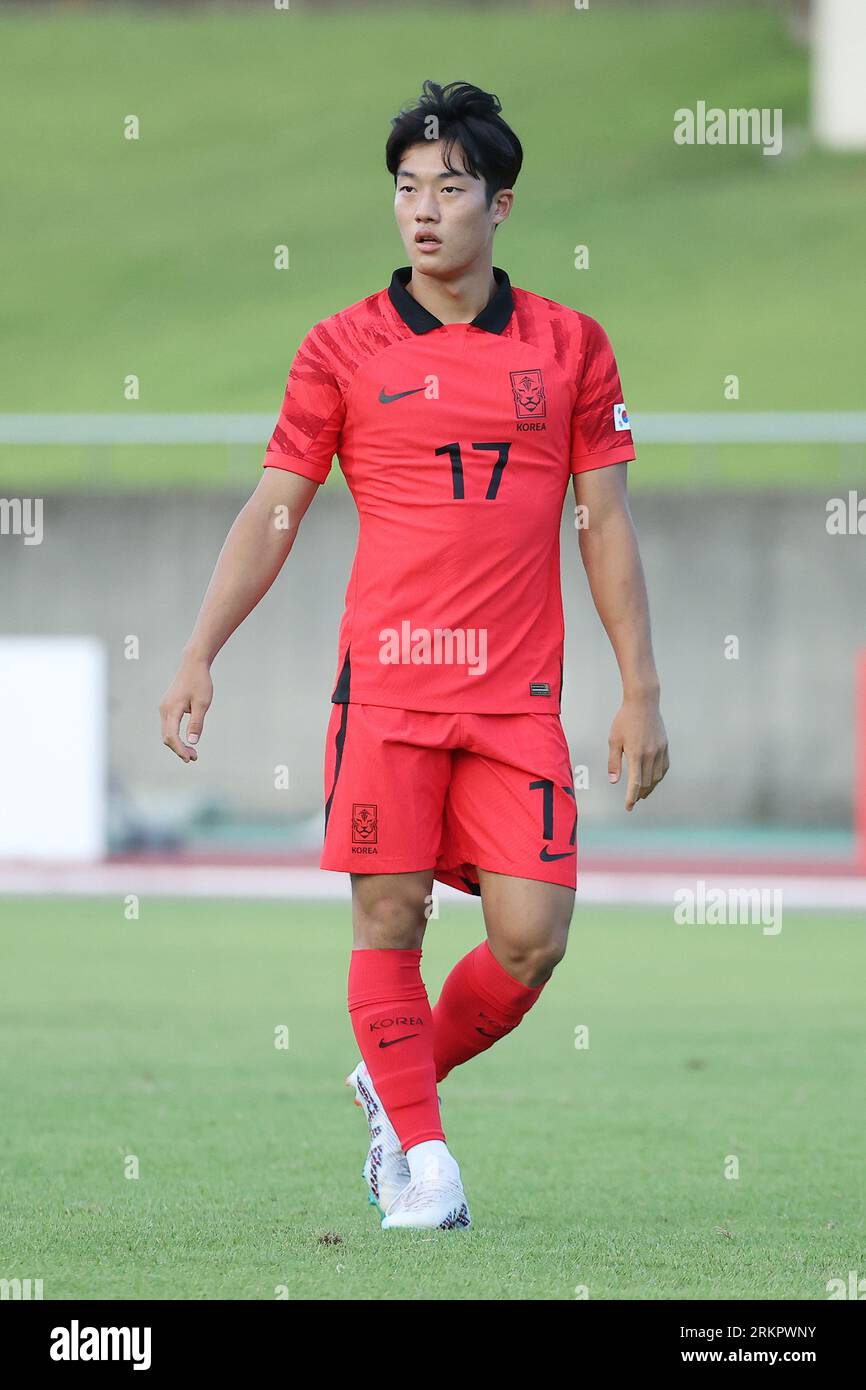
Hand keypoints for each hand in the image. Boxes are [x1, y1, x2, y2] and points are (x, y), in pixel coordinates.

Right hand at [159, 657, 212, 762]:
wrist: (193, 665)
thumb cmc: (200, 683)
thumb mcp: (202, 704)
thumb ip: (196, 723)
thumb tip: (192, 741)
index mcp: (172, 709)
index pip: (172, 736)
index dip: (180, 749)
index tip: (190, 758)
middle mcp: (164, 709)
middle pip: (167, 736)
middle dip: (179, 749)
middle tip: (194, 757)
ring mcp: (164, 708)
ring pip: (167, 732)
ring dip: (177, 743)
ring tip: (192, 752)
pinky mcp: (167, 706)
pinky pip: (168, 725)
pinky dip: (176, 735)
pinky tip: (187, 739)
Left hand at [608, 694, 668, 810]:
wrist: (643, 702)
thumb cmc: (625, 720)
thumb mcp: (614, 740)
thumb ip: (614, 762)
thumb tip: (614, 781)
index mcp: (636, 755)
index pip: (635, 783)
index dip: (631, 797)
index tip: (628, 807)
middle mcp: (650, 755)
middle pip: (647, 783)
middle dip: (640, 794)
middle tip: (633, 800)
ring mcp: (660, 751)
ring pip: (657, 777)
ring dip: (650, 787)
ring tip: (643, 793)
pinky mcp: (665, 746)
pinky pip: (664, 767)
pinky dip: (659, 777)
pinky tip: (653, 779)